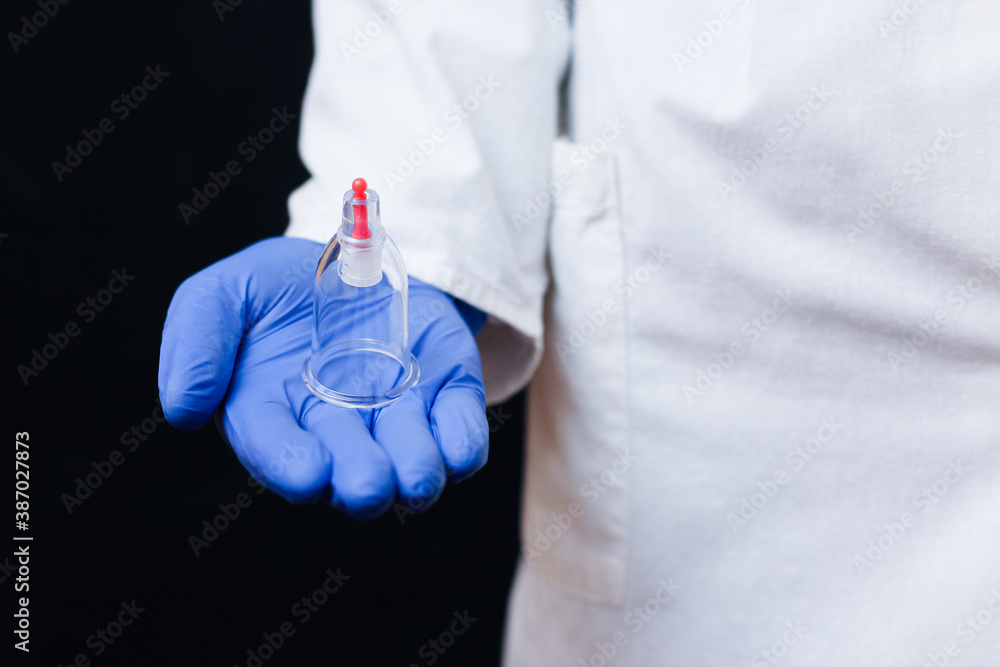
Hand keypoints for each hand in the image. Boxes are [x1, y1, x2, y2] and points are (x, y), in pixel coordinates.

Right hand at [158, 237, 487, 518]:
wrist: (356, 261)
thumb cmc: (281, 288)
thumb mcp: (227, 291)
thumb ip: (197, 338)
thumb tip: (182, 408)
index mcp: (271, 412)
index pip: (274, 447)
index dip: (290, 464)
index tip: (309, 474)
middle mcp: (334, 430)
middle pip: (348, 469)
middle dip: (359, 480)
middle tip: (367, 485)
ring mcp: (393, 420)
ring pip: (410, 465)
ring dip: (415, 471)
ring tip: (417, 473)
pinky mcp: (444, 401)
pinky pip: (460, 437)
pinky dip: (463, 444)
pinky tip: (457, 446)